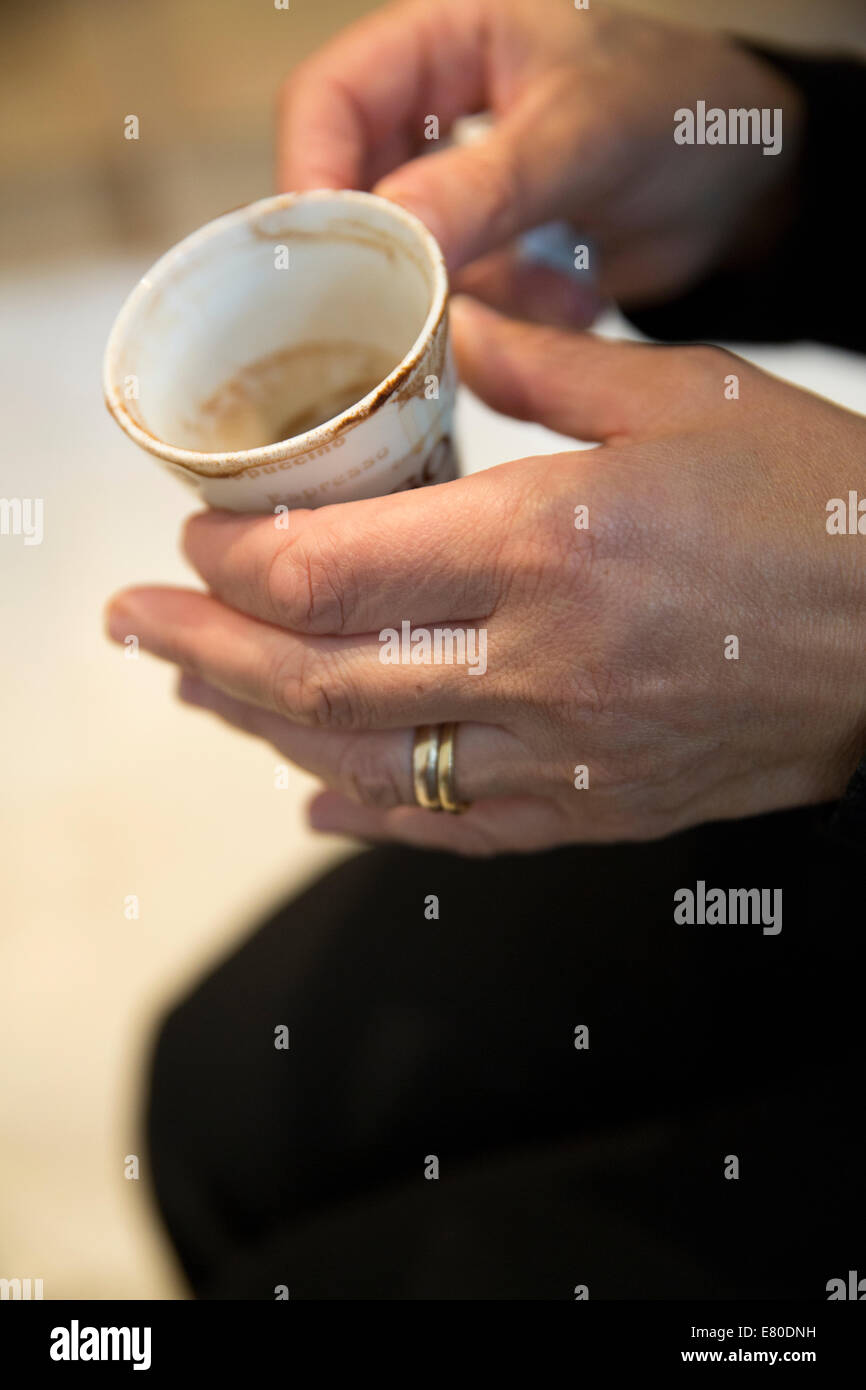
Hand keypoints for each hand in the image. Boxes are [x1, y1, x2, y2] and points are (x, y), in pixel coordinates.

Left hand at [106, 299, 865, 854]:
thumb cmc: (817, 505)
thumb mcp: (683, 398)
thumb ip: (540, 364)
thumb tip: (442, 325)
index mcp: (548, 543)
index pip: (330, 570)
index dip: (236, 557)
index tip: (197, 533)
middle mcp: (537, 663)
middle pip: (317, 678)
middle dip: (205, 648)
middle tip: (136, 623)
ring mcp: (563, 753)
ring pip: (366, 763)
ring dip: (262, 728)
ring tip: (198, 692)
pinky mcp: (596, 809)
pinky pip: (453, 829)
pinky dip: (369, 818)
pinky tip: (313, 802)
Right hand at [278, 0, 803, 321]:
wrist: (743, 187)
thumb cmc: (673, 112)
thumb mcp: (580, 138)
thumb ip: (485, 185)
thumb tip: (390, 231)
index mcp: (435, 44)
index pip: (325, 102)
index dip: (309, 176)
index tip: (322, 257)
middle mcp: (426, 120)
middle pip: (343, 194)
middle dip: (379, 258)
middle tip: (407, 313)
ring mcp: (449, 196)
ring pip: (395, 261)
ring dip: (460, 293)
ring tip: (546, 284)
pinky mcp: (480, 260)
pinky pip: (452, 304)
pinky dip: (503, 316)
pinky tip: (568, 293)